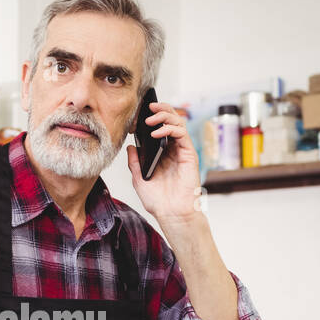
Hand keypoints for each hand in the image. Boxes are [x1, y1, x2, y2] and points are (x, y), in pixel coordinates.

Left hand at [127, 100, 201, 228]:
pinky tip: (157, 133)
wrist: (171, 213)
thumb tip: (130, 146)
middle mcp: (173, 149)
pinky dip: (170, 129)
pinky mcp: (189, 154)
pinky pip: (182, 134)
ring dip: (164, 116)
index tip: (138, 113)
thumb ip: (134, 162)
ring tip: (150, 119)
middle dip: (160, 109)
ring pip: (178, 122)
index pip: (159, 127)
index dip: (151, 117)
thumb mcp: (139, 179)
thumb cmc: (158, 201)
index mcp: (162, 153)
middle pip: (170, 120)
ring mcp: (182, 151)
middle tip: (148, 106)